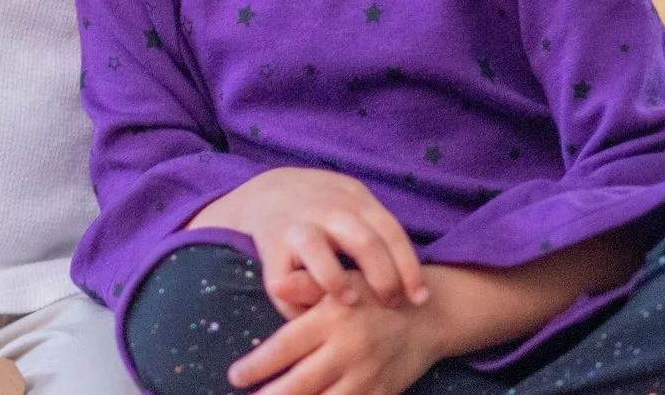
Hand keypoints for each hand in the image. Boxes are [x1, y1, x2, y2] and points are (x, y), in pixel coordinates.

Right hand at [191, 168, 426, 316]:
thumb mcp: (352, 203)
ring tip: (351, 302)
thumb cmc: (322, 208)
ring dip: (335, 281)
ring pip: (316, 250)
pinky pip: (282, 278)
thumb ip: (375, 230)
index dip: (409, 269)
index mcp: (354, 200)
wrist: (266, 191)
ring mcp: (296, 225)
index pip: (391, 233)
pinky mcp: (270, 245)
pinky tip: (310, 314)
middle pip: (364, 242)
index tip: (420, 299)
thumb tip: (412, 277)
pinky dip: (296, 302)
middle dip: (383, 279)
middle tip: (392, 304)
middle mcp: (326, 209)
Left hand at [228, 288, 439, 394]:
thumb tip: (275, 282)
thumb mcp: (342, 280)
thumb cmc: (373, 295)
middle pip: (299, 384)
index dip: (258, 364)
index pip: (286, 346)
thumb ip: (306, 283)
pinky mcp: (381, 394)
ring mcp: (366, 377)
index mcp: (332, 320)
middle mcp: (347, 351)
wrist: (429, 316)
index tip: (235, 375)